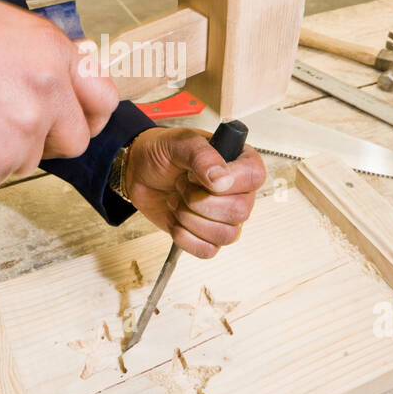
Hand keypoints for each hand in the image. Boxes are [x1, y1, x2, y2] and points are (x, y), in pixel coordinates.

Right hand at [0, 0, 118, 189]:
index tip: (77, 119)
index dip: (88, 112)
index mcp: (50, 52)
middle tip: (10, 127)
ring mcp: (21, 133)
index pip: (102, 96)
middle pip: (75, 140)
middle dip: (49, 140)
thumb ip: (36, 51)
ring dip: (5, 151)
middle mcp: (46, 92)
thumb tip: (59, 71)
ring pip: (30, 161)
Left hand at [124, 126, 265, 258]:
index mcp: (238, 161)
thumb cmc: (161, 152)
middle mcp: (238, 191)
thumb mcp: (179, 142)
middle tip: (180, 185)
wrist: (138, 171)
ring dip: (191, 219)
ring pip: (226, 235)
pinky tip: (175, 220)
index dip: (227, 181)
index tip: (198, 176)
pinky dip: (186, 238)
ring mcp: (224, 216)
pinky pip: (209, 250)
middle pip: (239, 212)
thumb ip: (202, 155)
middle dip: (199, 201)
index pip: (254, 177)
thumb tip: (222, 180)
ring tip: (176, 201)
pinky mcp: (208, 235)